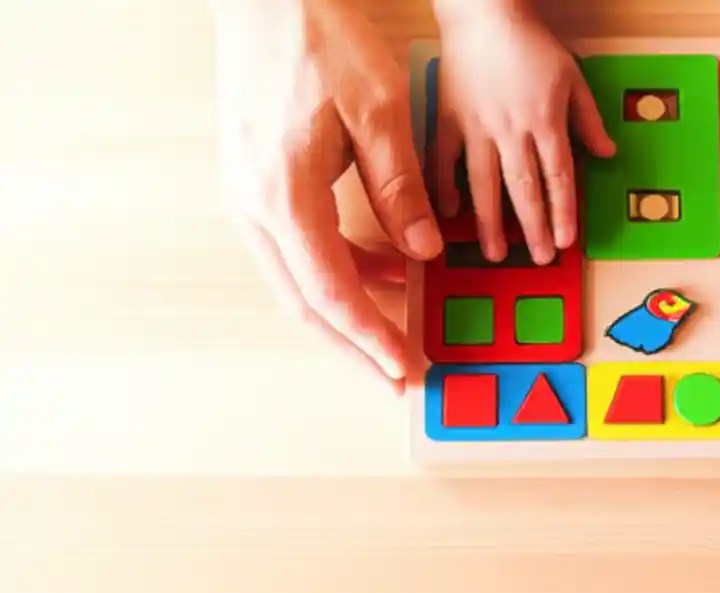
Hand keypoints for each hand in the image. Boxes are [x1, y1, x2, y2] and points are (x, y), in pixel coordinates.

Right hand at [212, 0, 440, 389]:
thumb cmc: (319, 40)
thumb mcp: (379, 113)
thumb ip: (400, 190)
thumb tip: (423, 253)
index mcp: (284, 194)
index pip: (332, 290)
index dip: (370, 335)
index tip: (403, 367)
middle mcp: (253, 205)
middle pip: (305, 302)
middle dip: (353, 346)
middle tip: (395, 376)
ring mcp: (246, 196)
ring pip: (297, 279)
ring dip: (346, 311)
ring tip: (395, 332)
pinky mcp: (255, 182)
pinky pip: (296, 246)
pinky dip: (338, 268)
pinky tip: (382, 268)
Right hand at [433, 1, 614, 264]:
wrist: (484, 15)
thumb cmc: (530, 44)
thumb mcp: (572, 77)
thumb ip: (588, 120)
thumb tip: (607, 154)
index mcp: (544, 121)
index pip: (558, 177)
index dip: (563, 213)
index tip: (566, 242)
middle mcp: (511, 130)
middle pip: (524, 189)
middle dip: (532, 228)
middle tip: (537, 258)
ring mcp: (476, 127)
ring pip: (484, 183)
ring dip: (490, 222)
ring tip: (494, 253)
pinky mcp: (448, 119)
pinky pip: (443, 159)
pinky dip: (444, 186)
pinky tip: (450, 214)